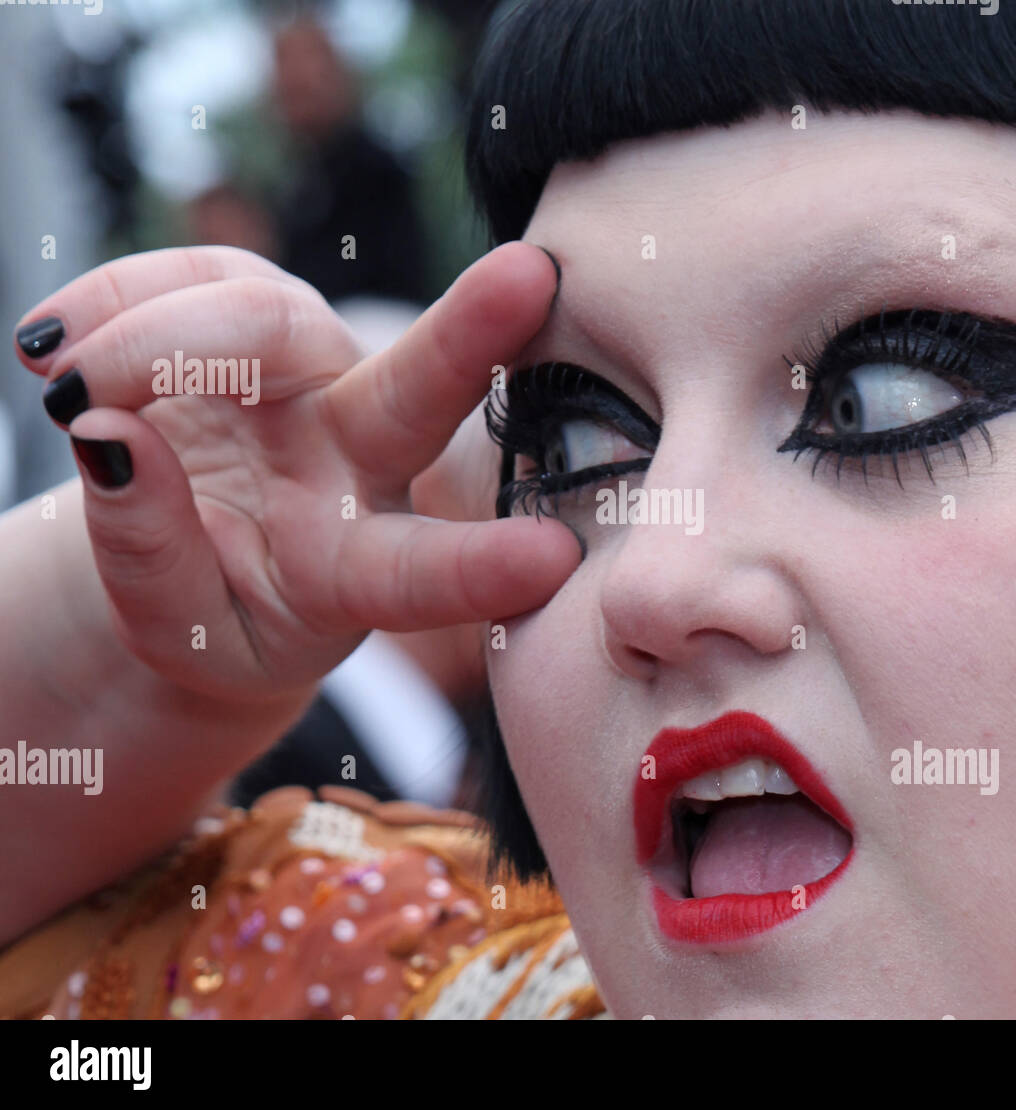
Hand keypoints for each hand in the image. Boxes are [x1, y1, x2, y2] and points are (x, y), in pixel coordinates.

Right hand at [13, 243, 577, 701]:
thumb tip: (112, 436)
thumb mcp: (176, 629)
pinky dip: (119, 291)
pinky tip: (60, 334)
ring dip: (160, 337)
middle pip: (414, 394)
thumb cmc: (211, 612)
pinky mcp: (256, 313)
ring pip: (271, 318)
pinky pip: (202, 271)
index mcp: (357, 565)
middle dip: (472, 334)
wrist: (189, 557)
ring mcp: (316, 376)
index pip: (420, 572)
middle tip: (527, 276)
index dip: (480, 566)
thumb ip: (150, 555)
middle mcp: (359, 459)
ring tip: (63, 379)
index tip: (554, 560)